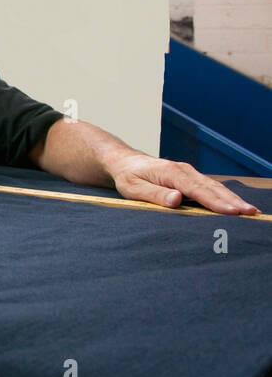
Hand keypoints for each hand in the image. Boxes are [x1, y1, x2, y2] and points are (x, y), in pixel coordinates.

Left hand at [107, 154, 260, 215]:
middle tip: (251, 213)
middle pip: (212, 187)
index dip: (215, 202)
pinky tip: (236, 205)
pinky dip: (225, 196)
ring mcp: (189, 173)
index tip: (232, 212)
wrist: (125, 162)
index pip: (197, 190)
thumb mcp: (133, 187)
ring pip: (215, 186)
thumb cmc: (128, 176)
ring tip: (250, 211)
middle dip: (232, 201)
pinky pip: (210, 187)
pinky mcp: (190, 177)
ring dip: (233, 198)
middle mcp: (184, 171)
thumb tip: (177, 199)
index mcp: (171, 173)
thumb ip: (154, 194)